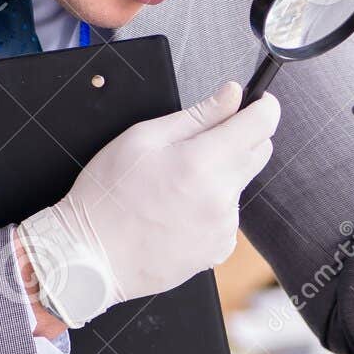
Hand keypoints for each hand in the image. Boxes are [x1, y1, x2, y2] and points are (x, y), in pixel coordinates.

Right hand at [15, 80, 278, 327]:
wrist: (91, 258)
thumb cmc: (107, 195)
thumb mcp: (143, 138)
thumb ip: (198, 115)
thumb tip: (233, 94)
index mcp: (203, 162)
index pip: (262, 124)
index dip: (262, 106)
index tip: (255, 102)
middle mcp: (221, 196)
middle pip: (259, 152)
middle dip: (239, 139)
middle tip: (198, 145)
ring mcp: (223, 227)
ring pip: (239, 185)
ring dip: (220, 177)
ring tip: (174, 187)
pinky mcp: (219, 250)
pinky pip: (227, 216)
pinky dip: (211, 208)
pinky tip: (177, 213)